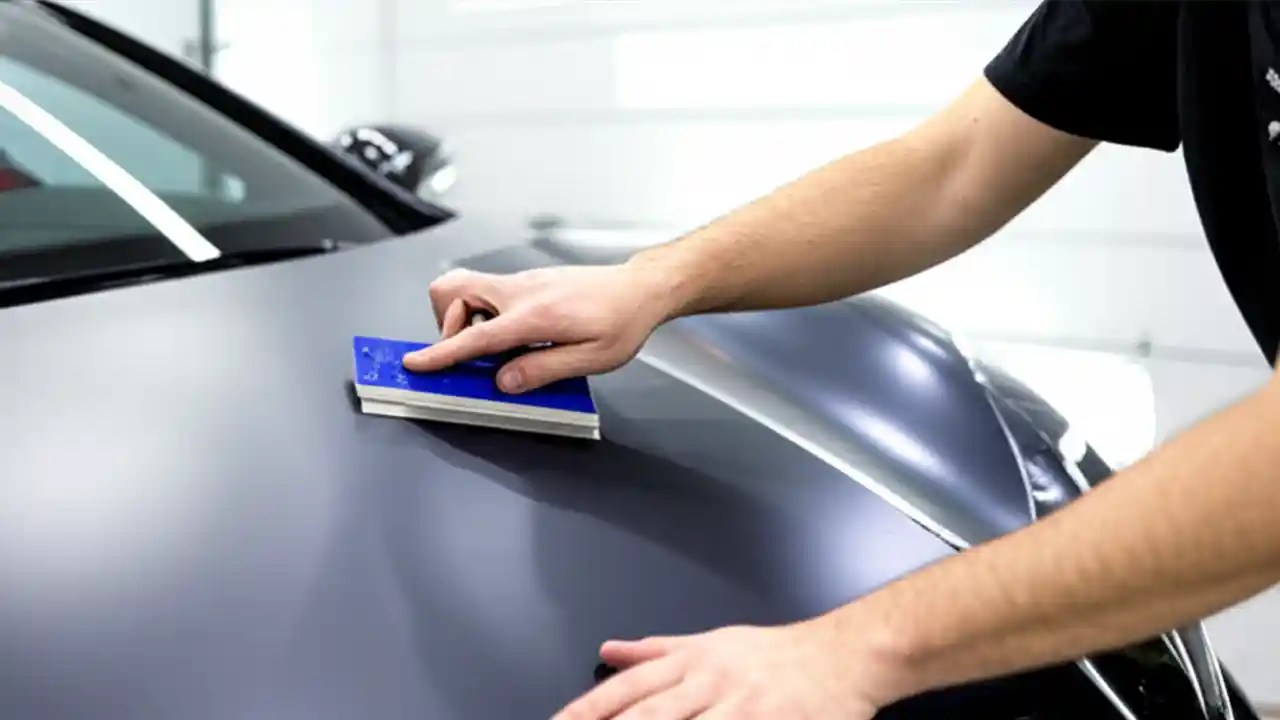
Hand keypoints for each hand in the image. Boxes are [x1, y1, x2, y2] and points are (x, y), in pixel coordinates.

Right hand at [401, 263, 674, 392]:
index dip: (440, 354)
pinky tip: (515, 337)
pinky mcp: (528, 282)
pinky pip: (489, 293)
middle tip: (468, 355)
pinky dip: (486, 314)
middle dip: (446, 324)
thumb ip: (542, 370)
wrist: (642, 288)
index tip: (415, 364)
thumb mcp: (590, 359)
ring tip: (494, 349)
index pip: (474, 337)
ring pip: (468, 288)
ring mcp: (522, 282)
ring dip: (465, 319)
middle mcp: (521, 291)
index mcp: (533, 315)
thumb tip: (503, 382)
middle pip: (453, 291)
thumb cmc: (623, 320)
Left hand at [553, 620, 889, 719]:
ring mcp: (741, 706)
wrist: (844, 656)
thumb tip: (608, 651)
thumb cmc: (777, 654)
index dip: (589, 708)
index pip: (628, 687)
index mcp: (692, 660)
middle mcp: (711, 681)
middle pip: (649, 713)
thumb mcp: (712, 643)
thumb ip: (657, 651)